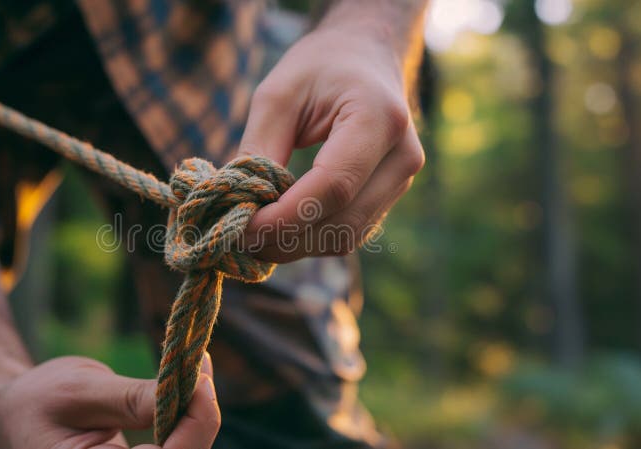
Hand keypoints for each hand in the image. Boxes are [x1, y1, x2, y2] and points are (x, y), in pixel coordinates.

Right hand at [0, 354, 218, 448]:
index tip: (201, 381)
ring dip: (196, 417)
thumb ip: (133, 399)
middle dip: (199, 418)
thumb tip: (192, 393)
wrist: (12, 414)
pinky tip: (189, 388)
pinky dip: (186, 421)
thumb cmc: (37, 400)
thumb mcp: (81, 391)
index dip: (195, 425)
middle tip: (200, 369)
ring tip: (194, 372)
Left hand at [239, 13, 425, 262]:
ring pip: (347, 235)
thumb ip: (260, 149)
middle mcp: (402, 155)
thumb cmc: (320, 66)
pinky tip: (279, 228)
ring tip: (253, 234)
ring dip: (297, 244)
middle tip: (237, 237)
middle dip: (286, 238)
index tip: (241, 227)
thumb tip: (241, 206)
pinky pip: (350, 231)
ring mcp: (402, 178)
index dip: (285, 217)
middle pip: (343, 221)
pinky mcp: (391, 194)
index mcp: (379, 118)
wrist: (367, 53)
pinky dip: (311, 237)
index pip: (333, 186)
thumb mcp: (277, 94)